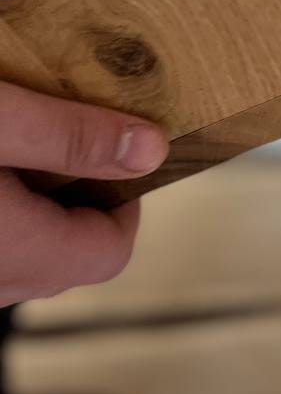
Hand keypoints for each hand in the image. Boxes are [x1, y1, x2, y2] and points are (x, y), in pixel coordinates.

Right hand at [0, 81, 167, 306]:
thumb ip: (72, 137)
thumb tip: (152, 149)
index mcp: (16, 251)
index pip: (109, 253)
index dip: (127, 202)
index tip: (117, 149)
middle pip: (66, 256)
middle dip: (78, 198)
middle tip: (63, 137)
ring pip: (24, 253)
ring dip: (33, 205)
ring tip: (20, 143)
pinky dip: (4, 213)